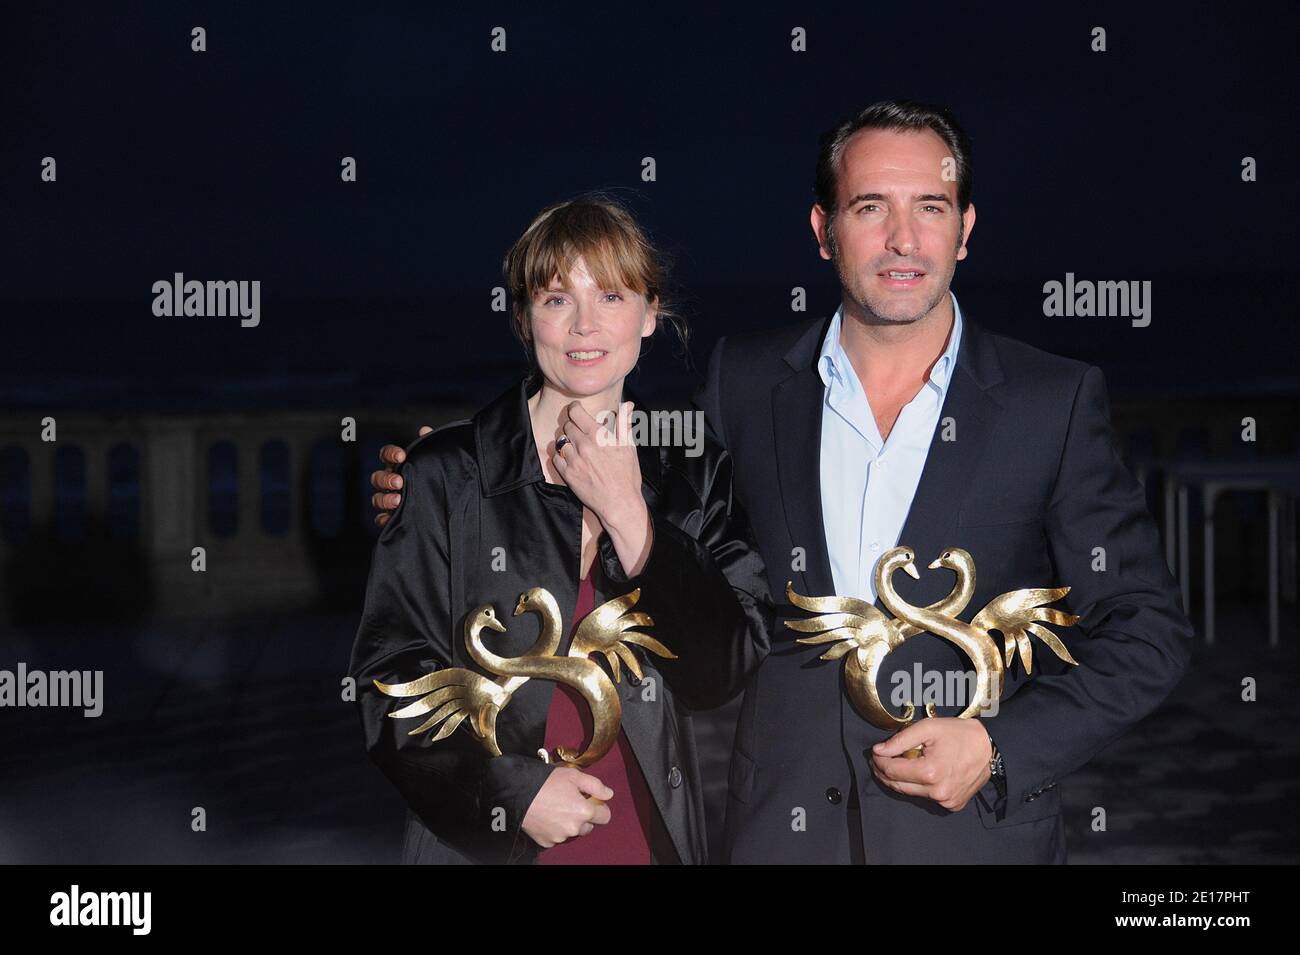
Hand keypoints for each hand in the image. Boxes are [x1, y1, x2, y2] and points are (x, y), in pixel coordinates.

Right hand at [370, 426, 432, 526]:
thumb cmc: (434, 479)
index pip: (386, 455)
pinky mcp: (392, 518)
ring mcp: (389, 501)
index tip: (401, 455)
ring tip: (397, 500)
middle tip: (399, 482)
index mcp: (398, 467)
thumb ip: (428, 446)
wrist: (444, 507)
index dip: (390, 454)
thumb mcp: (434, 463)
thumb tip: (424, 430)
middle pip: (377, 478)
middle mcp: (390, 483)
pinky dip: (384, 519)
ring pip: (377, 498)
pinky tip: (391, 518)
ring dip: (385, 499)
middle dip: (386, 479)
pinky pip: (381, 519)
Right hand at [521, 767, 614, 848]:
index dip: (599, 807)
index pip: (605, 817)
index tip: (590, 800)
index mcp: (584, 812)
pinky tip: (547, 816)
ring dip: (570, 824)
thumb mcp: (573, 775)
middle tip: (570, 802)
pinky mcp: (547, 842)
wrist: (517, 792)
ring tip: (557, 808)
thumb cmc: (545, 782)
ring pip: (573, 832)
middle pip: (589, 826)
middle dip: (583, 816)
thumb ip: (595, 785)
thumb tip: (609, 794)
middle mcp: (574, 828)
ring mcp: (560, 837)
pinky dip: (555, 829)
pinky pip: (557, 837)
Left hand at [553, 401, 652, 575]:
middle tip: (581, 434)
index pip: (576, 412)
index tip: (575, 410)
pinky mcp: (567, 474)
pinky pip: (556, 457)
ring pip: (560, 441)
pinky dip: (561, 456)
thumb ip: (624, 423)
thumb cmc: (627, 475)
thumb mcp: (629, 447)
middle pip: (567, 426)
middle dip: (573, 427)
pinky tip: (571, 459)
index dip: (574, 408)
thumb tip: (628, 404)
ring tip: (576, 448)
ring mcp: (573, 460)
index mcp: (598, 435)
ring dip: (566, 442)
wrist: (620, 503)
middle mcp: (583, 445)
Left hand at [869, 718, 992, 812]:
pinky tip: (919, 773)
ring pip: (911, 793)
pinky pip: (927, 797)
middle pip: (898, 785)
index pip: (892, 771)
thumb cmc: (959, 734)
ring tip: (897, 764)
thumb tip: (878, 751)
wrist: (990, 747)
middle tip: (879, 760)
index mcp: (930, 773)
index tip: (875, 752)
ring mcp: (946, 801)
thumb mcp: (928, 728)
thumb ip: (900, 740)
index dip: (879, 761)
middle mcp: (937, 792)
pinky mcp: (953, 805)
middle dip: (884, 772)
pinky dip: (919, 786)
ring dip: (900, 780)